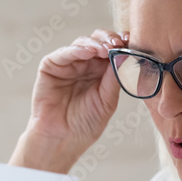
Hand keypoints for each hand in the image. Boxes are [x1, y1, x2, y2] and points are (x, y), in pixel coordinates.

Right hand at [9, 29, 126, 172]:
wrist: (61, 141)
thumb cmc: (84, 125)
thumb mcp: (107, 100)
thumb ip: (114, 78)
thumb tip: (126, 55)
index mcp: (100, 72)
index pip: (112, 50)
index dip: (122, 44)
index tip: (131, 42)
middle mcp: (84, 65)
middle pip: (98, 41)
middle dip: (110, 40)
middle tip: (119, 43)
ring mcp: (67, 64)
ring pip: (83, 43)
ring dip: (96, 43)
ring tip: (106, 49)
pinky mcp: (50, 67)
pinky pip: (64, 53)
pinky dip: (77, 49)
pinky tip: (89, 52)